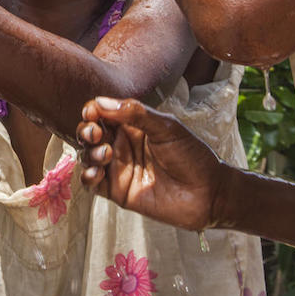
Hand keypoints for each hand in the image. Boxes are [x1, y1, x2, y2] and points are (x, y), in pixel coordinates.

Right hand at [78, 97, 234, 230]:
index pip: (103, 113)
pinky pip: (92, 184)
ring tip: (105, 154)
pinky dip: (88, 177)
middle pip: (90, 133)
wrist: (208, 194)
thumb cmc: (192, 156)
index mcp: (133, 125)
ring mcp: (119, 168)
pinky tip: (96, 173)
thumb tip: (101, 101)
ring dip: (89, 152)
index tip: (92, 112)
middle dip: (86, 130)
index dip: (93, 111)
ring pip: (89, 156)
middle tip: (95, 133)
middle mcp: (122, 145)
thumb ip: (135, 113)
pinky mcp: (118, 191)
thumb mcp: (166, 127)